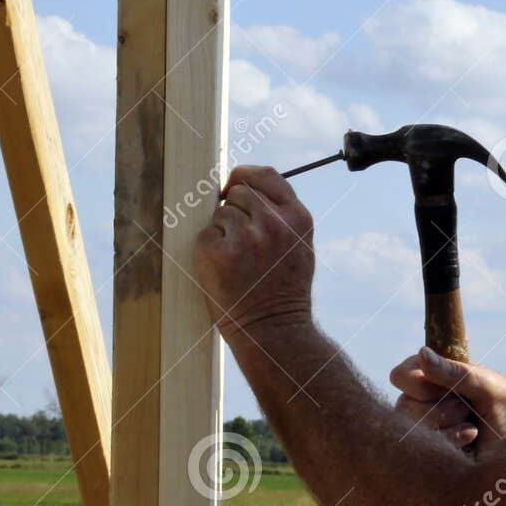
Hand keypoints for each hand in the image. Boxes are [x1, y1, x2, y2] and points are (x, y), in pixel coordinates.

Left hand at [196, 166, 314, 337]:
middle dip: (235, 210)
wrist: (274, 329)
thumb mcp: (298, 245)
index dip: (246, 176)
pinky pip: (206, 234)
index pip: (267, 176)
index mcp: (297, 218)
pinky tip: (224, 268)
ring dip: (223, 231)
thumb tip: (245, 186)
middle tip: (243, 242)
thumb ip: (281, 215)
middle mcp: (273, 223)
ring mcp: (245, 237)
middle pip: (240, 192)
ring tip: (237, 260)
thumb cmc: (284, 289)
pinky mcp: (218, 251)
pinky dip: (209, 249)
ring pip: (222, 213)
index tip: (235, 185)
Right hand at [389, 347, 505, 456]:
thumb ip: (453, 373)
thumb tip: (422, 352)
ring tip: (472, 425)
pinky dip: (449, 440)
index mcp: (439, 378)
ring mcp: (432, 429)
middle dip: (438, 408)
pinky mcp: (437, 452)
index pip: (402, 376)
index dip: (417, 383)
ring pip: (411, 427)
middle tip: (467, 408)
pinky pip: (423, 448)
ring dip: (445, 424)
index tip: (443, 388)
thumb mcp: (486, 386)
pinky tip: (471, 438)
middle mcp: (430, 403)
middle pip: (403, 405)